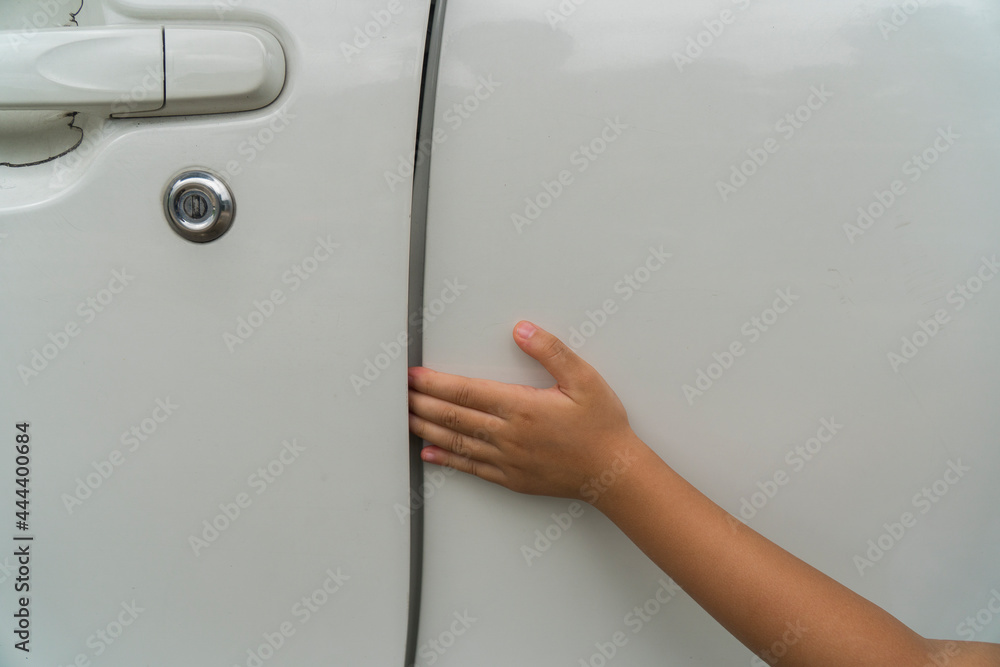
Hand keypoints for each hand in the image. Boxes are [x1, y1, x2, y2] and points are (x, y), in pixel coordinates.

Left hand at [407, 321, 648, 501]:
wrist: (613, 474)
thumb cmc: (602, 427)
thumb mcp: (584, 379)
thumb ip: (551, 352)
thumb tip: (522, 330)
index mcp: (521, 407)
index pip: (466, 391)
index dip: (435, 383)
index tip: (414, 376)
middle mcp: (508, 435)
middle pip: (453, 416)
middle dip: (421, 403)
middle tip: (398, 395)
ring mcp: (506, 460)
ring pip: (456, 442)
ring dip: (426, 429)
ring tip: (405, 418)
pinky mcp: (511, 479)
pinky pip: (470, 468)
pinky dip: (446, 460)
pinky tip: (429, 454)